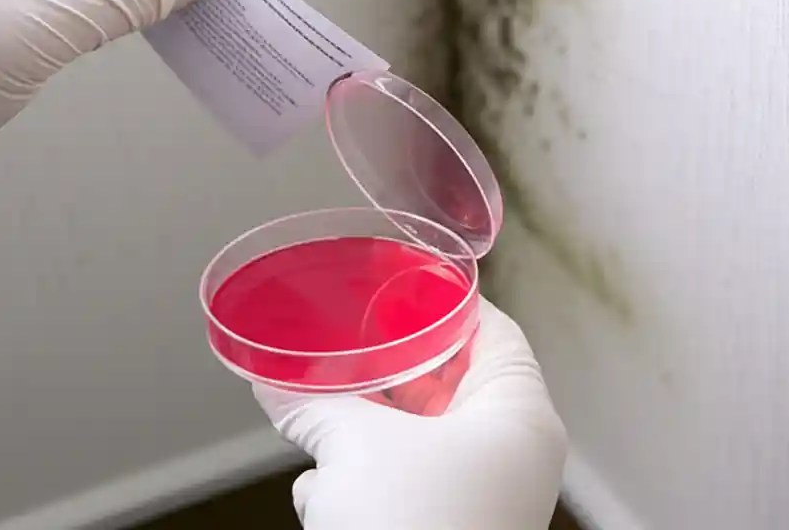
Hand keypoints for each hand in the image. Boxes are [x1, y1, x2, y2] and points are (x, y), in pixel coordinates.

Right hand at [255, 299, 567, 528]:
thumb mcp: (356, 451)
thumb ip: (314, 403)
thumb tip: (271, 381)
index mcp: (517, 417)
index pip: (490, 329)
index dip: (441, 302)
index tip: (393, 286)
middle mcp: (508, 457)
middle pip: (445, 386)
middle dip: (382, 380)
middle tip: (341, 352)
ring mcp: (479, 500)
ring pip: (414, 443)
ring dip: (360, 442)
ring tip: (324, 435)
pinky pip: (401, 490)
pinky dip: (360, 489)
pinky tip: (327, 502)